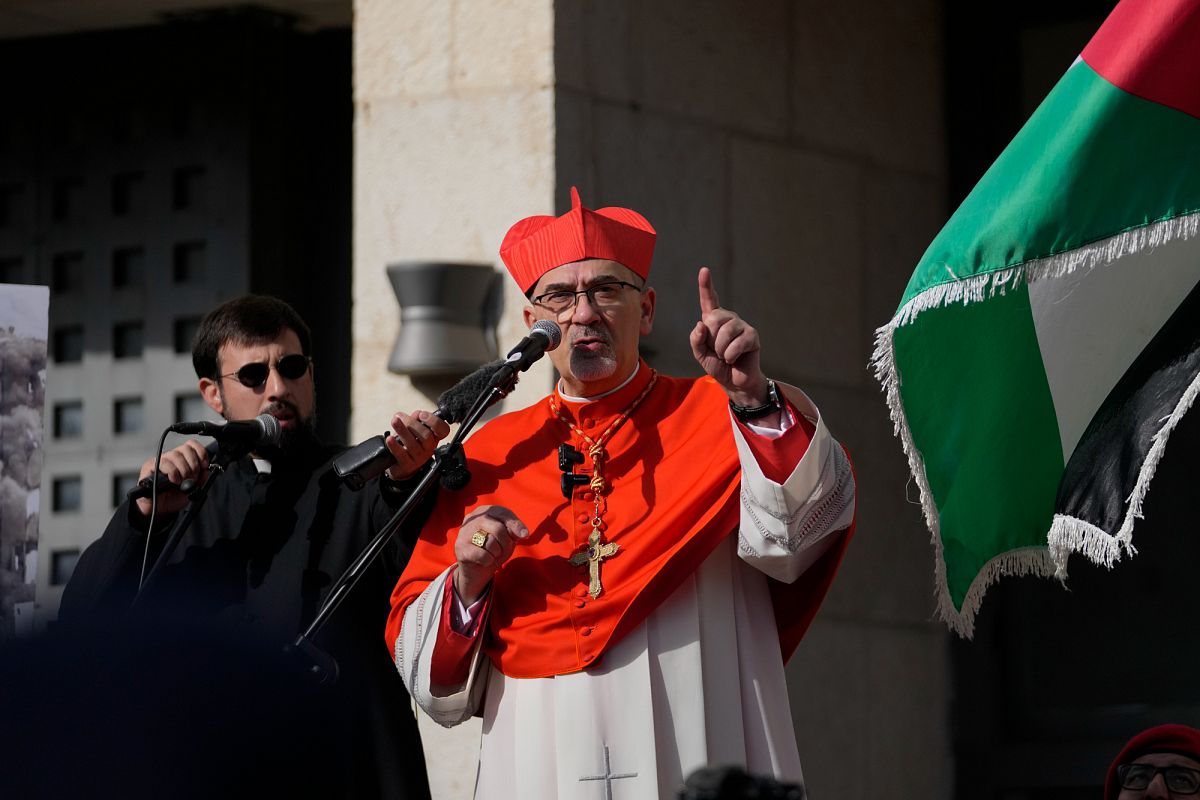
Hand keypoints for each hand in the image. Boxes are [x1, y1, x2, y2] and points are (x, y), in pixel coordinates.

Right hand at [134, 439, 209, 516]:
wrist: (159, 508)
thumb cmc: (173, 497)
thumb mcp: (192, 489)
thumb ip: (201, 478)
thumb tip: (206, 470)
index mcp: (182, 459)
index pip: (192, 445)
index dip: (201, 452)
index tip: (204, 464)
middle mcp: (172, 457)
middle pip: (186, 449)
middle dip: (193, 464)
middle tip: (192, 477)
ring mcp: (161, 460)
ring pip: (176, 455)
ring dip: (184, 470)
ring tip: (181, 481)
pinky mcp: (150, 466)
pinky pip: (164, 462)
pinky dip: (173, 472)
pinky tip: (174, 480)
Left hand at [384, 410, 450, 479]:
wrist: (401, 465)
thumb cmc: (409, 445)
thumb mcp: (414, 430)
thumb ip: (416, 419)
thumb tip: (417, 414)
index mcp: (434, 438)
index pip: (443, 430)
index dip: (434, 421)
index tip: (422, 415)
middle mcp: (429, 448)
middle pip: (426, 435)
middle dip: (412, 423)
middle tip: (400, 417)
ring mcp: (419, 458)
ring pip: (413, 444)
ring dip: (402, 430)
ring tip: (394, 421)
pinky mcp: (407, 465)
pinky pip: (401, 454)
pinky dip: (394, 445)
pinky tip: (390, 439)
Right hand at [452, 505, 529, 604]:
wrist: (476, 571)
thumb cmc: (494, 550)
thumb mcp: (507, 538)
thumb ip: (513, 531)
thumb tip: (523, 532)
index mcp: (484, 511)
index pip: (503, 513)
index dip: (516, 525)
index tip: (525, 535)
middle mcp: (472, 518)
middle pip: (498, 529)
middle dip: (506, 543)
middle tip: (505, 551)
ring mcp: (464, 533)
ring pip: (491, 543)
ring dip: (497, 554)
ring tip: (493, 556)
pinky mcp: (460, 548)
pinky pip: (483, 555)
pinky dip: (489, 561)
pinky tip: (485, 561)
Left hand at [689, 266, 769, 406]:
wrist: (735, 381)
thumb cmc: (717, 365)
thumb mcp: (700, 354)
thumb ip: (696, 340)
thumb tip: (701, 324)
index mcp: (713, 320)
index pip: (709, 300)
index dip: (706, 285)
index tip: (704, 270)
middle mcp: (728, 318)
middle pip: (712, 320)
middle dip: (711, 340)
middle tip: (717, 351)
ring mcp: (741, 325)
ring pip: (724, 332)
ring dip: (720, 350)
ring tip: (725, 356)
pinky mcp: (752, 335)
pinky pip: (736, 344)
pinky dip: (730, 356)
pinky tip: (734, 358)